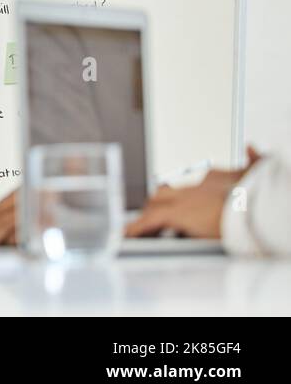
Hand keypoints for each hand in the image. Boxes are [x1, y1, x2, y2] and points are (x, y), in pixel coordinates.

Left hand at [126, 147, 262, 239]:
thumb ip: (254, 162)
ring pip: (156, 205)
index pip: (195, 183)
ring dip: (146, 217)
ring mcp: (182, 200)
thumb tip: (251, 148)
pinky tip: (128, 235)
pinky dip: (137, 229)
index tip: (187, 201)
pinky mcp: (176, 214)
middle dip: (159, 204)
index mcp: (214, 178)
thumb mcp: (256, 176)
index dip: (188, 195)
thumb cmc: (256, 194)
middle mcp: (194, 186)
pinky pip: (150, 221)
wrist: (252, 204)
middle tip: (153, 216)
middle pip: (167, 193)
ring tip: (137, 229)